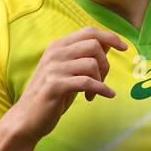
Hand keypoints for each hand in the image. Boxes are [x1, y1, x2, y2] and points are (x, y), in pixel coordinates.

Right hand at [5, 26, 124, 142]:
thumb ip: (83, 57)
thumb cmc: (50, 96)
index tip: (124, 48)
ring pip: (91, 63)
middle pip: (93, 45)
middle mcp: (55, 53)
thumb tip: (107, 44)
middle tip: (102, 80)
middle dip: (105, 63)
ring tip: (94, 93)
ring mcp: (53, 68)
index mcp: (58, 46)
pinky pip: (87, 82)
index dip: (110, 37)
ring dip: (101, 80)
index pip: (89, 31)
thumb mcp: (68, 72)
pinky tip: (106, 95)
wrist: (26, 119)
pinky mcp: (55, 85)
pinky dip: (101, 89)